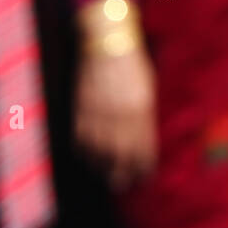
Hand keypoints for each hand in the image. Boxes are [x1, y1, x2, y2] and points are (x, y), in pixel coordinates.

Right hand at [73, 45, 157, 191]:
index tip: (143, 175)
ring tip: (105, 175)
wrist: (107, 43)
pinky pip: (81, 140)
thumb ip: (143, 115)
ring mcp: (98, 114)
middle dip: (123, 173)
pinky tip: (88, 157)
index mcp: (141, 110)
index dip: (143, 165)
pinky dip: (85, 152)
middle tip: (122, 183)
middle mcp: (120, 116)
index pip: (143, 148)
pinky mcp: (81, 109)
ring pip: (99, 152)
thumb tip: (141, 140)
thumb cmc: (131, 64)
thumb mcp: (146, 89)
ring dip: (102, 167)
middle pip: (121, 156)